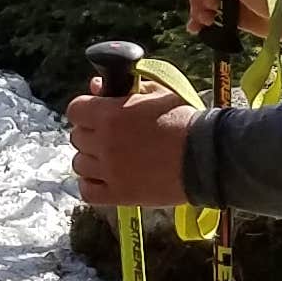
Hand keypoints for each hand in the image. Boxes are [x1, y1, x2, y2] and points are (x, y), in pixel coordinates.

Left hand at [67, 84, 196, 210]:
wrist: (206, 156)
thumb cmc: (184, 121)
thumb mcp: (156, 93)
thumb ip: (123, 88)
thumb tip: (96, 86)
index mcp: (110, 114)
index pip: (75, 110)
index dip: (86, 110)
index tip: (97, 113)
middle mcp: (104, 143)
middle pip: (77, 137)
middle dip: (91, 133)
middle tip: (110, 135)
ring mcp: (109, 171)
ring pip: (79, 164)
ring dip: (91, 159)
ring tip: (111, 158)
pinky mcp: (119, 195)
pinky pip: (87, 191)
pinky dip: (92, 184)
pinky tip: (106, 178)